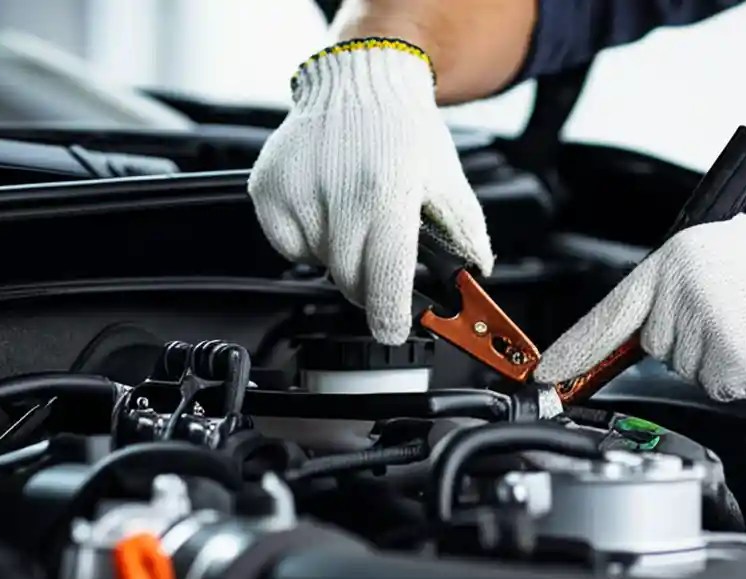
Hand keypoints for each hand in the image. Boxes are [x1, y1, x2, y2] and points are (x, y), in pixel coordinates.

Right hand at [248, 39, 492, 344]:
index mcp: (389, 193)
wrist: (359, 80)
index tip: (392, 330)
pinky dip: (308, 240)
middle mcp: (340, 193)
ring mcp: (298, 192)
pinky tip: (327, 206)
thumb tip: (478, 276)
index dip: (389, 315)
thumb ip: (466, 234)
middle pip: (350, 280)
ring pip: (319, 263)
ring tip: (355, 213)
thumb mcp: (447, 181)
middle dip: (369, 285)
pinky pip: (288, 245)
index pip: (385, 276)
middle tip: (382, 261)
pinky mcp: (268, 190)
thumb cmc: (405, 131)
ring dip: (340, 256)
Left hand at [533, 213, 745, 400]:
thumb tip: (639, 322)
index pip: (610, 313)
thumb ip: (673, 286)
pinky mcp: (734, 364)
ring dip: (721, 359)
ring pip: (692, 371)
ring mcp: (708, 331)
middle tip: (735, 314)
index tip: (548, 375)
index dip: (576, 348)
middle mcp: (684, 293)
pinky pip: (723, 387)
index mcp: (675, 261)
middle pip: (658, 346)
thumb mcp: (717, 253)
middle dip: (690, 340)